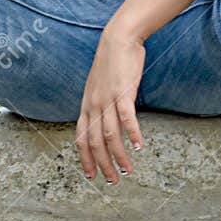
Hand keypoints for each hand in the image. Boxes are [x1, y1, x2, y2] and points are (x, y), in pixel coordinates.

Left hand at [76, 28, 144, 182]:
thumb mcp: (99, 88)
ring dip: (118, 155)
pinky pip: (126, 117)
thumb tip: (103, 123)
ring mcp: (107, 99)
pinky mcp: (122, 92)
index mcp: (86, 106)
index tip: (91, 176)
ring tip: (127, 170)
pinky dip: (132, 134)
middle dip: (102, 164)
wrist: (117, 40)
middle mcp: (93, 105)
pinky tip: (139, 146)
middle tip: (112, 181)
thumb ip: (99, 106)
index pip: (80, 139)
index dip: (85, 159)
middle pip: (94, 142)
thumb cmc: (111, 65)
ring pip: (109, 134)